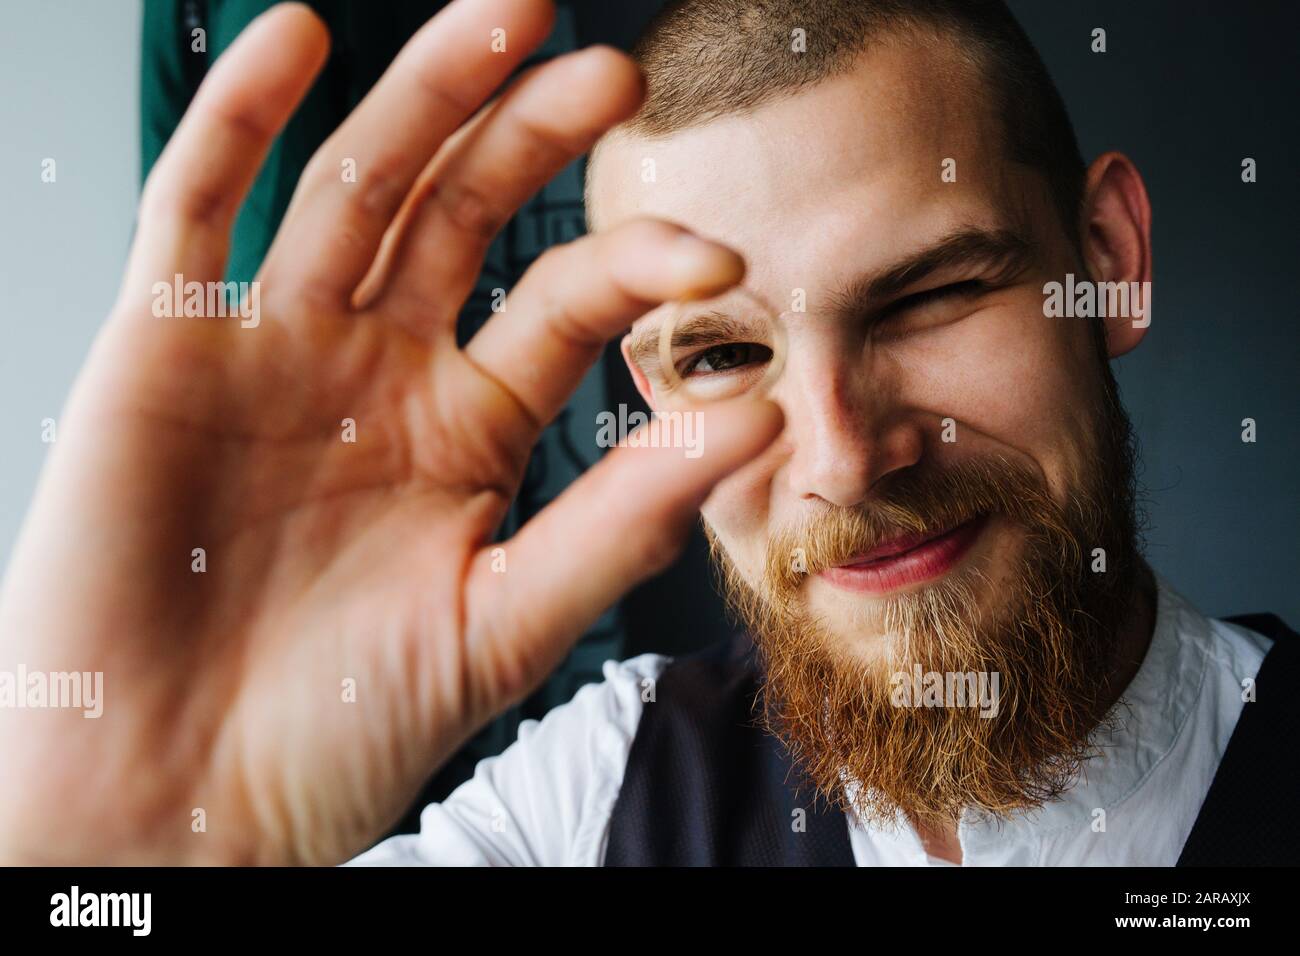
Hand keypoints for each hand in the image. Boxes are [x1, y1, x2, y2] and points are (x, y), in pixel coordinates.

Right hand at [0, 0, 780, 864]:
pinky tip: (297, 37)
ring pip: (351, 186)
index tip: (718, 255)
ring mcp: (272, 348)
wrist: (180, 793)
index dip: (636, 267)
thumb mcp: (506, 623)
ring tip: (508, 15)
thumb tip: (756, 416)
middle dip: (532, 134)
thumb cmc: (339, 729)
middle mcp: (375, 370)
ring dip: (424, 94)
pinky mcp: (164, 346)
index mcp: (464, 429)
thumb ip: (625, 520)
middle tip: (615, 74)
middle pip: (462, 214)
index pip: (561, 306)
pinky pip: (194, 207)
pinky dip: (237, 119)